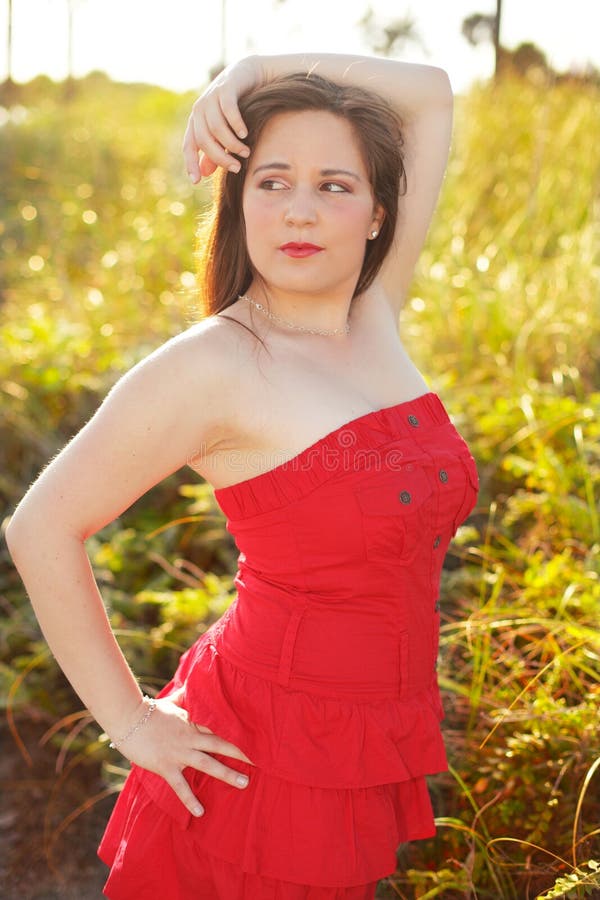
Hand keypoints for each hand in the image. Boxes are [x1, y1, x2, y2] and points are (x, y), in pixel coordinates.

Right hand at [119, 690, 255, 817]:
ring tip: (244, 782)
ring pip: (208, 763)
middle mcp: (190, 738)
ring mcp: (179, 753)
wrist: (128, 717)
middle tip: (259, 761)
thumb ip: (180, 698)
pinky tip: (200, 812)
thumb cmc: (147, 710)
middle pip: (220, 744)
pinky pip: (181, 785)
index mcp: (191, 724)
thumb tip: (185, 687)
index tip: (251, 741)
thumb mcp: (168, 703)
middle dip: (240, 753)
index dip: (233, 737)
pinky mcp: (166, 766)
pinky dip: (190, 800)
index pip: (216, 731)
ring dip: (227, 773)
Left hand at [182, 55, 261, 182]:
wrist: (249, 75)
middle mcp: (200, 109)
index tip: (196, 181)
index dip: (190, 163)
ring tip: (245, 152)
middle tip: (237, 168)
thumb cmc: (237, 107)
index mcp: (196, 121)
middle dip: (220, 158)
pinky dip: (236, 125)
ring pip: (217, 128)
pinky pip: (228, 111)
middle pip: (204, 140)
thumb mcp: (224, 131)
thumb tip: (204, 173)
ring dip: (232, 144)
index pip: (189, 145)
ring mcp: (211, 97)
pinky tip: (244, 134)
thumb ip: (214, 151)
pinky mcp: (225, 88)